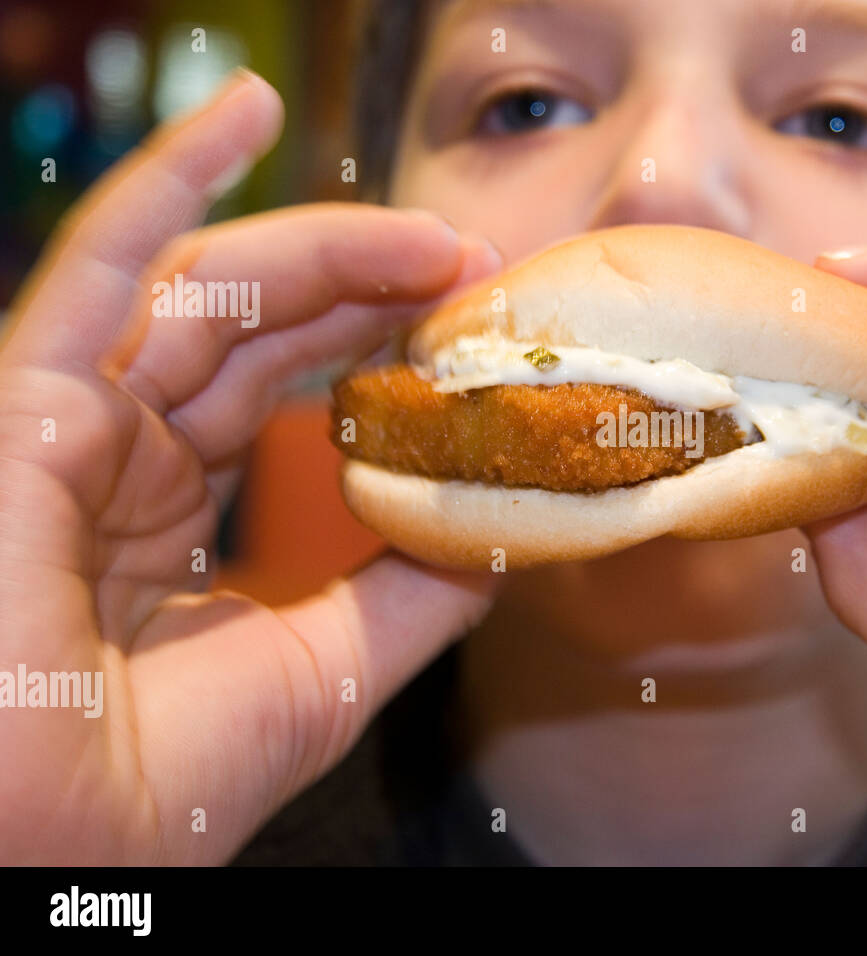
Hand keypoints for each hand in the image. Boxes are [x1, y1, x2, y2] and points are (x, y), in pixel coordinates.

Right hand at [0, 70, 501, 862]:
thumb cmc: (158, 788)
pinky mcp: (25, 403)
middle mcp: (113, 460)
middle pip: (256, 333)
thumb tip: (495, 527)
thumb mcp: (326, 672)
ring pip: (201, 290)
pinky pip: (102, 266)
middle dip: (368, 289)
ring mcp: (66, 423)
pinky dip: (172, 178)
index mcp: (166, 522)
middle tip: (474, 271)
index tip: (470, 332)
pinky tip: (247, 110)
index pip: (281, 397)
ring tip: (433, 236)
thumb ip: (410, 594)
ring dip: (323, 243)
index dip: (375, 352)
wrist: (53, 850)